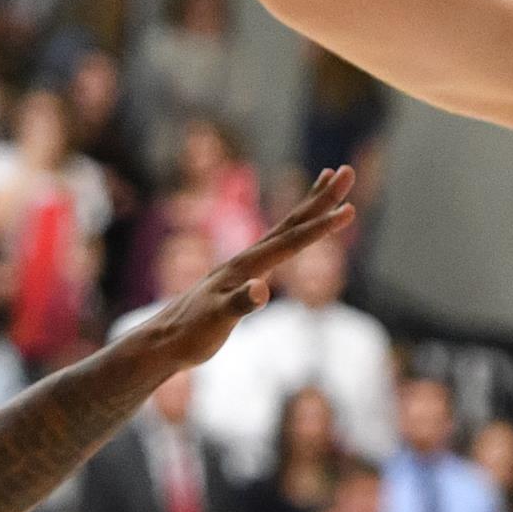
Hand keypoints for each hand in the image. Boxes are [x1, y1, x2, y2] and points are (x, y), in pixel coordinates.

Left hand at [125, 167, 354, 372]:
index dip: (321, 226)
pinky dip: (292, 230)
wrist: (163, 341)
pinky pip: (275, 246)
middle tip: (347, 171)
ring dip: (308, 205)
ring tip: (325, 179)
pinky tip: (295, 231)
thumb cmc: (190, 333)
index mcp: (246, 266)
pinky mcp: (240, 277)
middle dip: (321, 197)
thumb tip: (262, 289)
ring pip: (284, 228)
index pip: (291, 241)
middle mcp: (246, 258)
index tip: (349, 209)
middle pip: (291, 222)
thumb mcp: (216, 321)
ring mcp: (243, 266)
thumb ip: (239, 304)